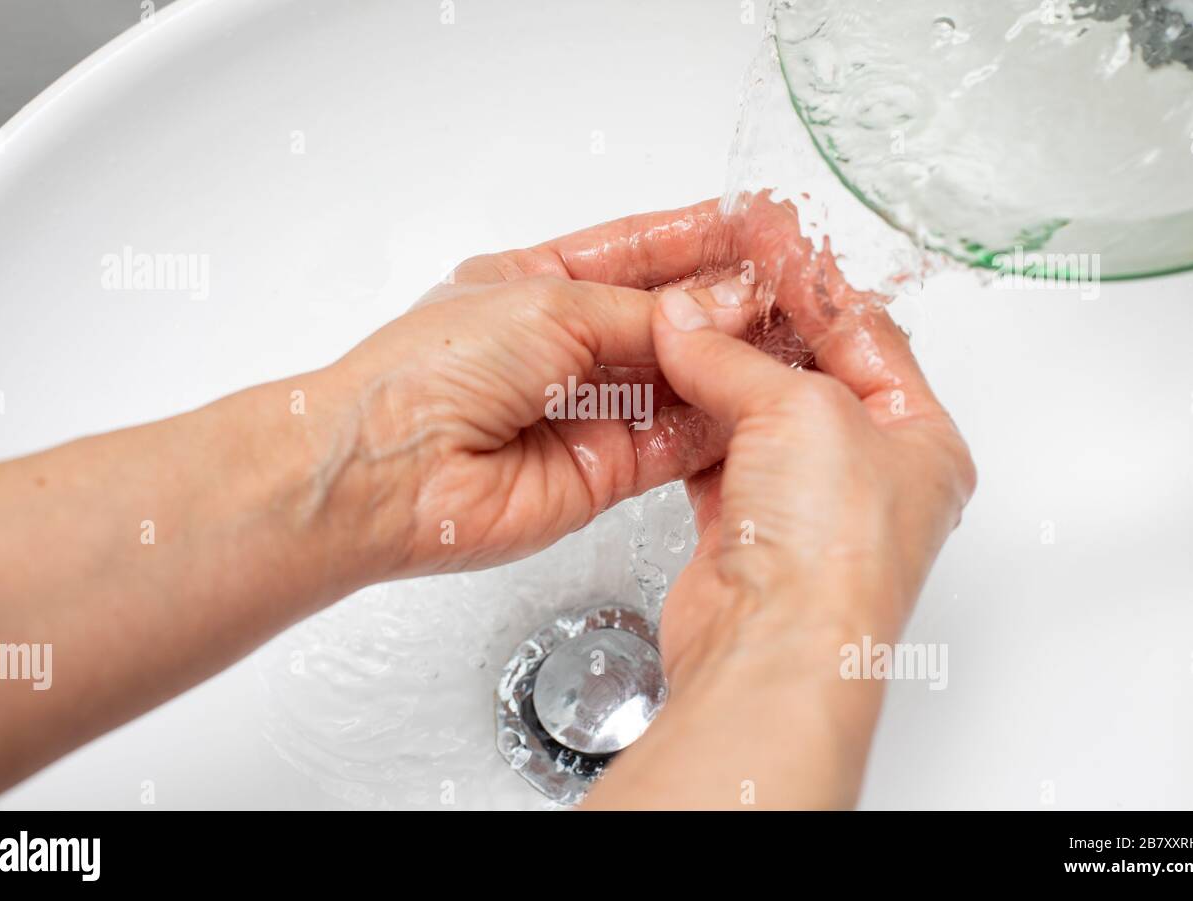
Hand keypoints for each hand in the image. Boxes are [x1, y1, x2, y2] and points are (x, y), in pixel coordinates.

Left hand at [328, 201, 758, 579]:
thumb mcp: (551, 304)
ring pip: (680, 380)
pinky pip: (677, 444)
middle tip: (796, 285)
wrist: (393, 471)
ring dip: (733, 361)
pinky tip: (762, 397)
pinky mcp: (604, 472)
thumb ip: (648, 312)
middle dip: (729, 301)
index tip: (763, 226)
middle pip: (666, 318)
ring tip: (799, 337)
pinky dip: (718, 423)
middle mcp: (564, 347)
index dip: (700, 238)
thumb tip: (727, 302)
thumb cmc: (439, 369)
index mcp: (536, 285)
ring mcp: (585, 410)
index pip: (636, 253)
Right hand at [583, 194, 975, 808]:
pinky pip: (720, 459)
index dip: (813, 281)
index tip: (764, 241)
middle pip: (812, 372)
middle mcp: (871, 474)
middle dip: (759, 324)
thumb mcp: (800, 411)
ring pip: (760, 416)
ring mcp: (809, 507)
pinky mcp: (751, 534)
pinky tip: (669, 389)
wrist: (773, 650)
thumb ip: (735, 356)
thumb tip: (688, 323)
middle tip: (714, 275)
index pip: (867, 333)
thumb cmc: (832, 556)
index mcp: (922, 439)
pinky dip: (692, 426)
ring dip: (719, 372)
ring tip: (680, 322)